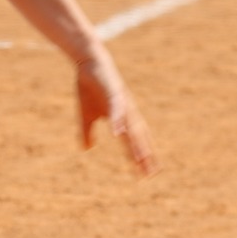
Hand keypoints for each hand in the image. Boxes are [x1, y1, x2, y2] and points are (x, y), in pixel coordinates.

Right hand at [75, 49, 157, 176]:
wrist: (89, 63)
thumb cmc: (91, 88)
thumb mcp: (86, 115)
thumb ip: (87, 132)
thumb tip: (87, 149)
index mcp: (123, 118)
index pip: (134, 141)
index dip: (141, 156)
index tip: (147, 174)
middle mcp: (127, 112)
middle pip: (138, 137)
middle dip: (143, 155)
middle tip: (150, 174)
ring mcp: (121, 102)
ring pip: (130, 126)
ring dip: (135, 143)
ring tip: (140, 159)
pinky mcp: (112, 92)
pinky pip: (116, 109)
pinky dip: (118, 121)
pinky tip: (118, 134)